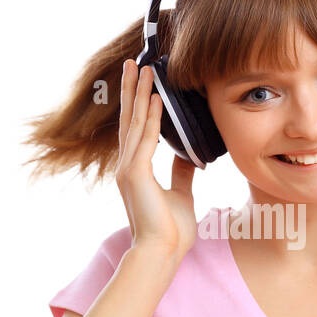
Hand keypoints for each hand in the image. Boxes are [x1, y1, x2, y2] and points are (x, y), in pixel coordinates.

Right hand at [115, 59, 197, 260]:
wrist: (161, 254)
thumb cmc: (170, 231)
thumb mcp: (180, 193)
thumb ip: (181, 172)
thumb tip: (189, 154)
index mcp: (135, 171)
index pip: (136, 129)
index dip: (138, 104)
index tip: (142, 81)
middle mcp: (127, 166)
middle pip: (129, 119)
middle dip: (133, 89)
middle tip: (134, 62)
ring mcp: (128, 169)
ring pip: (134, 123)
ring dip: (140, 94)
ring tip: (144, 68)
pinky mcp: (136, 175)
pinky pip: (145, 139)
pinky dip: (150, 117)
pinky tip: (155, 98)